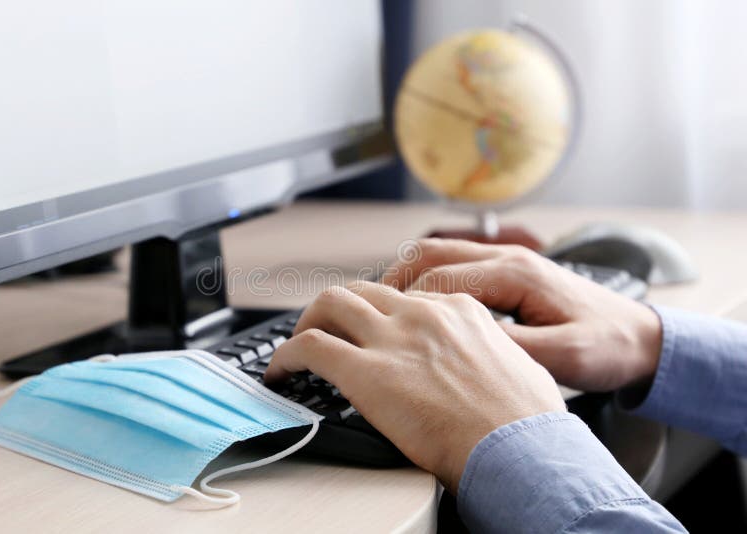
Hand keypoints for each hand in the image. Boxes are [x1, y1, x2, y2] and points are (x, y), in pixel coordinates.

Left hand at [264, 282, 564, 493]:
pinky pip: (309, 348)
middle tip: (327, 330)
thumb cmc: (527, 423)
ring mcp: (392, 339)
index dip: (380, 314)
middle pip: (362, 291)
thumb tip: (485, 362)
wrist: (520, 452)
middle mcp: (422, 315)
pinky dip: (286, 355)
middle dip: (339, 309)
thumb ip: (493, 352)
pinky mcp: (366, 371)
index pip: (404, 297)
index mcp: (460, 310)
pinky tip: (281, 371)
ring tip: (299, 346)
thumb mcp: (521, 366)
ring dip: (308, 321)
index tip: (370, 331)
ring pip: (330, 304)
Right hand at [381, 239, 662, 391]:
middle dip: (393, 280)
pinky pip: (454, 267)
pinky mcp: (508, 274)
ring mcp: (507, 262)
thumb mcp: (566, 356)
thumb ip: (513, 348)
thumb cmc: (610, 345)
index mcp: (518, 272)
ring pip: (439, 255)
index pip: (443, 276)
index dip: (407, 303)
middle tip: (367, 310)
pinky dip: (425, 281)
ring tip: (382, 306)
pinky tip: (417, 308)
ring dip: (406, 276)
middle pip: (432, 253)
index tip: (385, 328)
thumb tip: (460, 345)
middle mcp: (508, 258)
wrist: (643, 337)